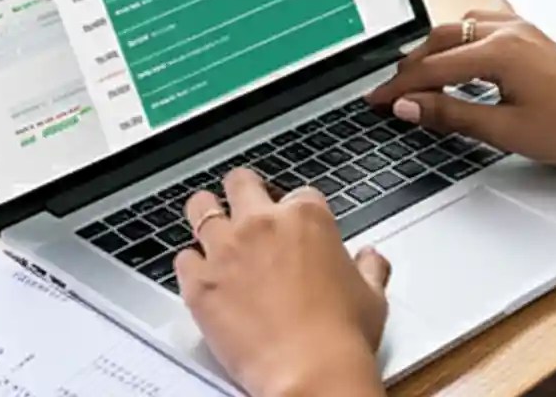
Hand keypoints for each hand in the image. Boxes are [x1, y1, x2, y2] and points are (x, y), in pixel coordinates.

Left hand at [175, 169, 389, 396]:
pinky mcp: (200, 283)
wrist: (310, 371)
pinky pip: (183, 259)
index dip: (297, 210)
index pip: (299, 195)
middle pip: (240, 183)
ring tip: (210, 227)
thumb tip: (370, 259)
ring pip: (201, 208)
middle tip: (245, 209)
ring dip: (206, 215)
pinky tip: (202, 276)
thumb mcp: (372, 297)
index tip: (295, 227)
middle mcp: (262, 224)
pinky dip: (191, 266)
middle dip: (243, 193)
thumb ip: (369, 269)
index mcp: (307, 219)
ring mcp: (226, 251)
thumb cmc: (342, 336)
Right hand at [368, 11, 555, 168]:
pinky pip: (481, 26)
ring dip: (434, 49)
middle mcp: (509, 31)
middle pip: (441, 39)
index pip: (432, 68)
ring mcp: (521, 29)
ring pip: (459, 27)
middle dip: (411, 66)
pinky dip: (459, 42)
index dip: (398, 87)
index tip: (376, 101)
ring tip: (418, 79)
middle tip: (391, 93)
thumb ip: (450, 115)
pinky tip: (455, 63)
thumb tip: (409, 107)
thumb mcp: (504, 131)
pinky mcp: (531, 36)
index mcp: (500, 52)